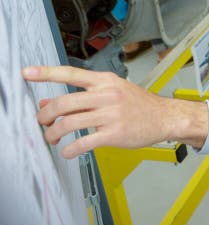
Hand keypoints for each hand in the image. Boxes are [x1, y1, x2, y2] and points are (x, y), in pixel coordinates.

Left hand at [22, 65, 208, 157]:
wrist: (165, 117)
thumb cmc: (139, 104)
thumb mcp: (112, 92)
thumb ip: (81, 96)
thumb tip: (47, 103)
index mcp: (105, 81)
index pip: (70, 74)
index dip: (46, 73)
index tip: (27, 73)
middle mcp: (107, 94)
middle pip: (63, 103)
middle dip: (45, 115)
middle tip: (42, 122)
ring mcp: (111, 114)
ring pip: (69, 123)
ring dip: (53, 134)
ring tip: (52, 138)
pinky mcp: (114, 133)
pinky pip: (83, 143)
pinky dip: (69, 150)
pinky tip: (68, 151)